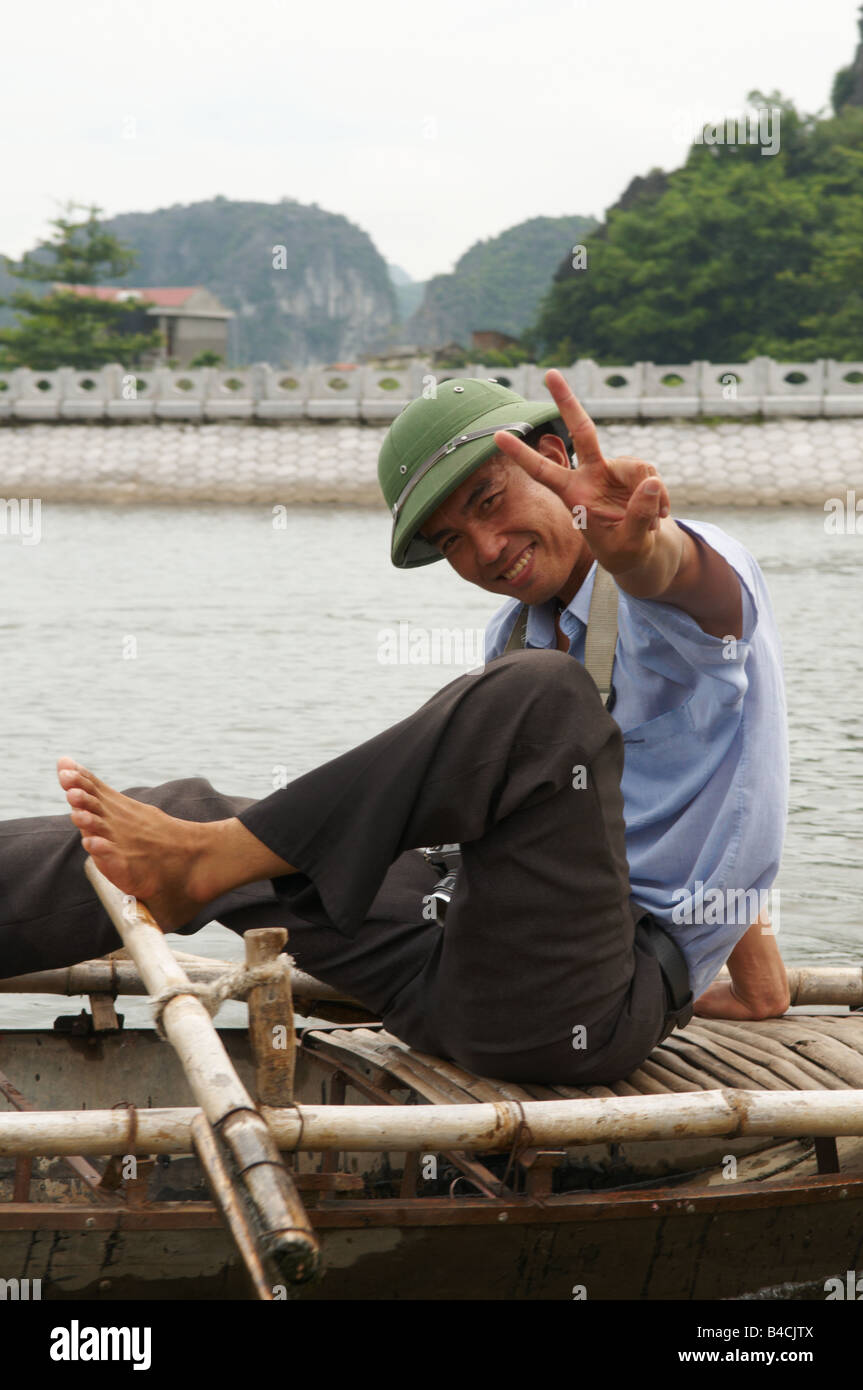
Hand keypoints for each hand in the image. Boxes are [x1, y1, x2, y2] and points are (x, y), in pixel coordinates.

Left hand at [493, 369, 671, 576]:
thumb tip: (651, 482)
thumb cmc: (624, 550)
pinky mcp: (636, 472)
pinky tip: (661, 516)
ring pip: (640, 469)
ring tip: (654, 523)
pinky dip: (661, 498)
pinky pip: (653, 478)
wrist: (639, 552)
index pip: (544, 472)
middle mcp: (592, 475)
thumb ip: (639, 515)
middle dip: (567, 402)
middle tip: (550, 373)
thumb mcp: (629, 543)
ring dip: (651, 498)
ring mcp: (615, 470)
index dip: (522, 455)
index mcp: (574, 495)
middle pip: (582, 432)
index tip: (497, 436)